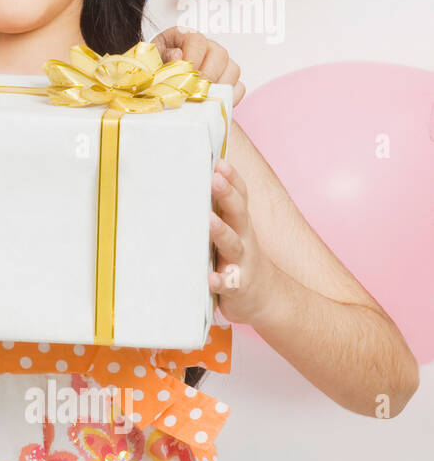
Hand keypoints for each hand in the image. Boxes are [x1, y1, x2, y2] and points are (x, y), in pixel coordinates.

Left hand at [152, 26, 244, 107]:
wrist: (156, 88)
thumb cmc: (152, 73)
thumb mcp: (149, 63)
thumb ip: (160, 58)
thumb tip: (177, 54)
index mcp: (184, 36)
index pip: (197, 40)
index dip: (193, 57)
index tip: (185, 74)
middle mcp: (207, 46)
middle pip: (220, 54)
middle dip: (207, 76)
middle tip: (193, 92)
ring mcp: (221, 63)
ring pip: (233, 70)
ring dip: (217, 88)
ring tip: (200, 100)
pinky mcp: (229, 81)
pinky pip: (238, 88)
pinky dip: (227, 98)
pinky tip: (210, 106)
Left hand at [209, 156, 275, 324]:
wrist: (266, 298)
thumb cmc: (239, 259)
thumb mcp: (233, 232)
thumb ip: (219, 212)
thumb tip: (195, 183)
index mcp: (240, 225)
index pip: (239, 197)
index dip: (232, 179)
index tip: (219, 161)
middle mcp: (243, 240)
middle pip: (237, 214)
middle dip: (227, 195)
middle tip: (214, 179)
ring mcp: (241, 263)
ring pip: (232, 245)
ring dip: (221, 232)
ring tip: (209, 221)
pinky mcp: (236, 287)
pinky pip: (227, 284)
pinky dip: (218, 280)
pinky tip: (210, 278)